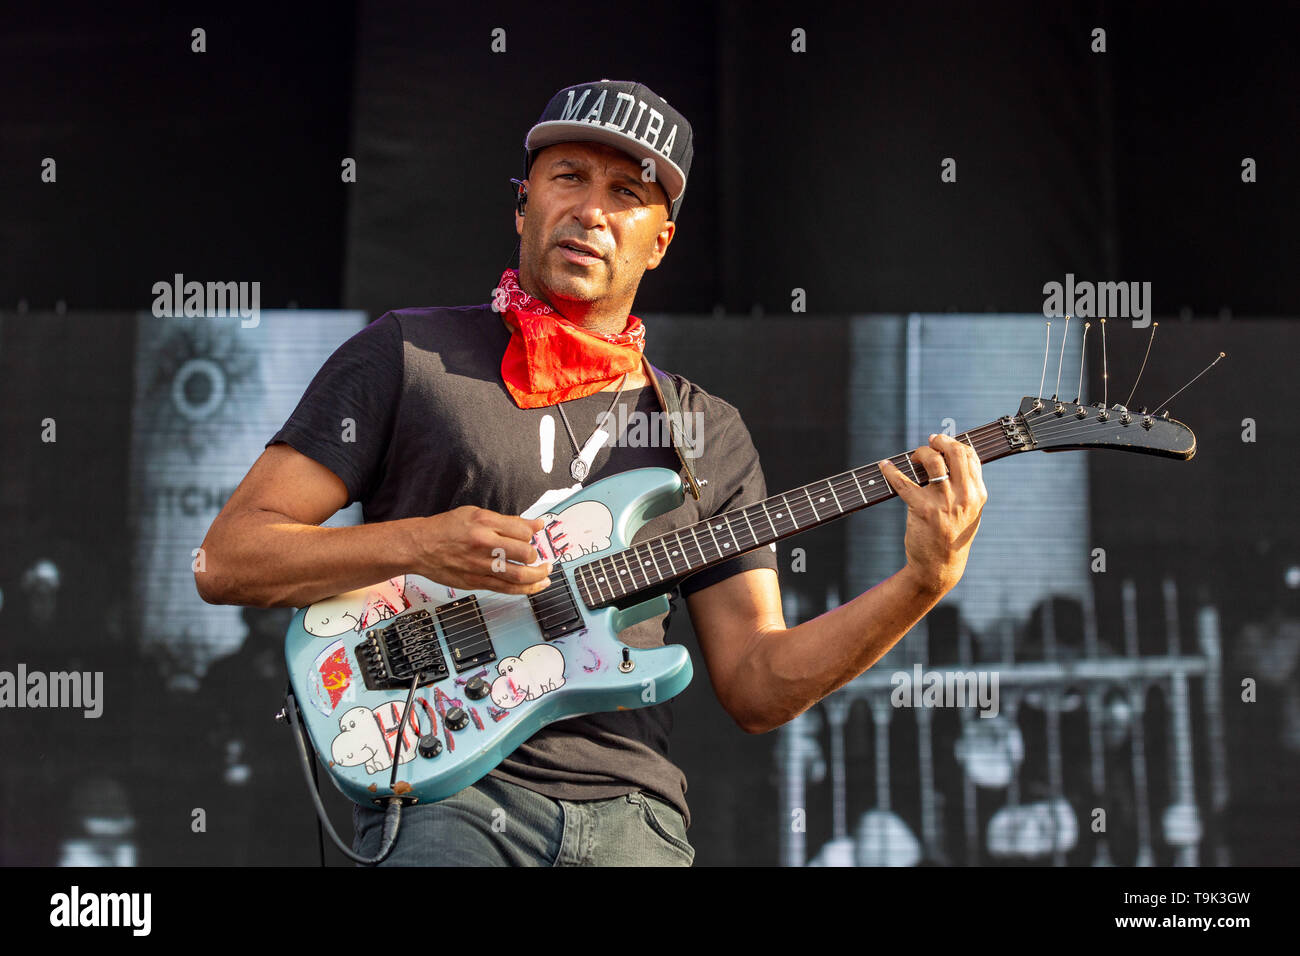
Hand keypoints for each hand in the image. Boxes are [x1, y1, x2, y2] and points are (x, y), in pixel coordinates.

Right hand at [409, 506, 552, 594]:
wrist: (419, 546)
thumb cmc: (446, 528)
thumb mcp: (476, 513)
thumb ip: (509, 521)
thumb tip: (537, 525)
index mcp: (485, 522)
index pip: (522, 531)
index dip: (531, 535)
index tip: (531, 537)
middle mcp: (483, 543)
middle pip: (524, 553)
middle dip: (536, 556)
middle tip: (540, 557)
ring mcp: (479, 565)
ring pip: (518, 575)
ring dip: (538, 576)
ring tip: (546, 574)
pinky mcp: (475, 582)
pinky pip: (506, 589)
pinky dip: (524, 589)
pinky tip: (535, 586)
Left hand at [879, 433, 987, 594]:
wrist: (940, 567)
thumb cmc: (952, 537)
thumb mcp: (970, 513)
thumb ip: (966, 488)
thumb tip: (952, 460)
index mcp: (978, 495)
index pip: (971, 456)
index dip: (954, 443)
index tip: (941, 441)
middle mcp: (964, 496)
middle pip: (955, 452)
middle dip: (940, 441)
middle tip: (929, 442)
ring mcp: (944, 503)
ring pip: (933, 461)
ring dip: (919, 453)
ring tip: (912, 458)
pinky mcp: (923, 510)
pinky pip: (903, 483)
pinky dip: (891, 471)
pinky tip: (884, 466)